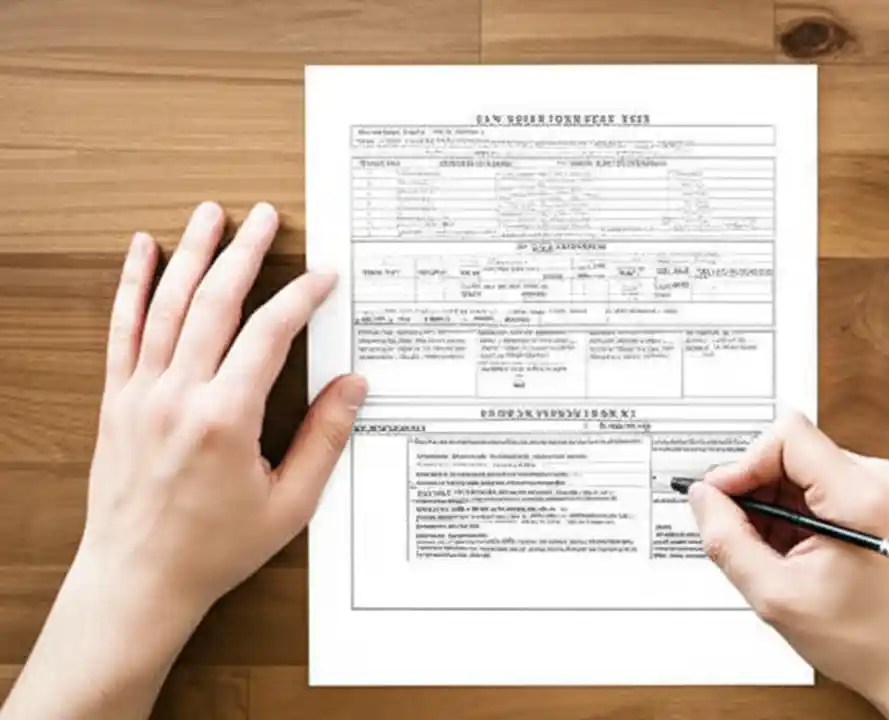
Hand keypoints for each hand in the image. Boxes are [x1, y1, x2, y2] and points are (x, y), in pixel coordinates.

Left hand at [1, 201, 364, 719]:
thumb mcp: (289, 504)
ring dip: (191, 254)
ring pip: (168, 305)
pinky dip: (132, 286)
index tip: (324, 275)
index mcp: (225, 418)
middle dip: (243, 253)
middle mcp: (178, 396)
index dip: (300, 297)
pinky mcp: (118, 400)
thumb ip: (324, 439)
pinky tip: (142, 253)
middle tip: (263, 216)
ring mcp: (141, 394)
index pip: (269, 335)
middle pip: (215, 303)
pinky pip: (123, 330)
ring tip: (209, 215)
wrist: (138, 579)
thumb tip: (354, 386)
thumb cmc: (213, 548)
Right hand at [688, 413, 888, 719]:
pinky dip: (790, 514)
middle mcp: (877, 479)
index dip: (743, 463)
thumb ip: (728, 541)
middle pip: (790, 450)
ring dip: (771, 505)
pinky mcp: (875, 498)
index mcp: (861, 496)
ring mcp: (879, 486)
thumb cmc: (868, 639)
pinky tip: (789, 552)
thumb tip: (703, 499)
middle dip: (753, 489)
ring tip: (769, 552)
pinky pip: (815, 485)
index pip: (787, 436)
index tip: (719, 495)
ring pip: (798, 468)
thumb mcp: (777, 595)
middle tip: (737, 533)